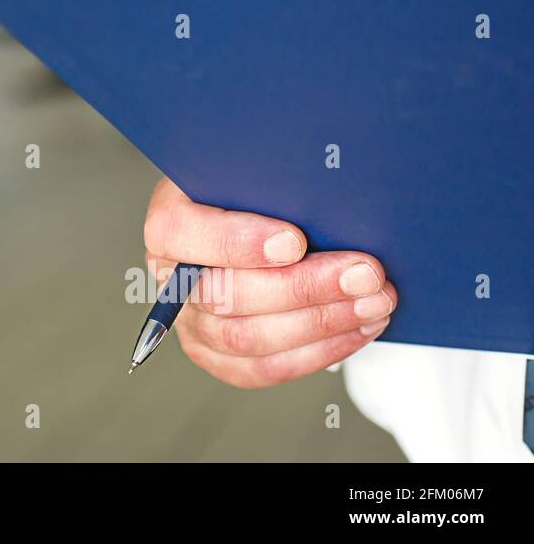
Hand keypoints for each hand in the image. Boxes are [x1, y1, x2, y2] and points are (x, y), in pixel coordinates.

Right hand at [143, 178, 395, 388]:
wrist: (263, 223)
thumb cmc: (261, 194)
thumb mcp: (256, 174)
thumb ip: (273, 182)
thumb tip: (325, 195)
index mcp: (169, 221)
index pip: (181, 233)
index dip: (236, 242)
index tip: (295, 241)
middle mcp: (173, 277)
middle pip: (224, 294)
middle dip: (302, 287)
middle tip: (363, 273)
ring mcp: (192, 322)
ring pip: (246, 338)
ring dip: (319, 323)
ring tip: (372, 301)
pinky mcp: (217, 356)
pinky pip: (263, 369)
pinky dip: (317, 352)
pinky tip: (356, 328)